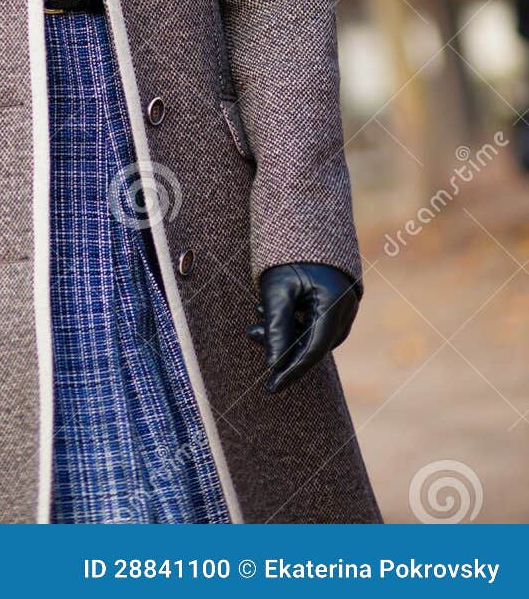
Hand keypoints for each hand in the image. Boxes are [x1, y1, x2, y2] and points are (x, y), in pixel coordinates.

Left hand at [247, 261, 358, 392]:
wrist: (305, 211)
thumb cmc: (288, 249)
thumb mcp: (277, 289)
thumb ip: (276, 329)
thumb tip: (274, 366)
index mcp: (335, 304)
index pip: (313, 351)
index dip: (291, 372)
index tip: (271, 387)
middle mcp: (347, 306)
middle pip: (314, 343)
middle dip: (283, 346)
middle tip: (252, 335)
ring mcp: (346, 301)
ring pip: (315, 332)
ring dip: (287, 332)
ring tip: (257, 320)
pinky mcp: (337, 295)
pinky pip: (317, 319)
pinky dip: (295, 320)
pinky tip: (270, 311)